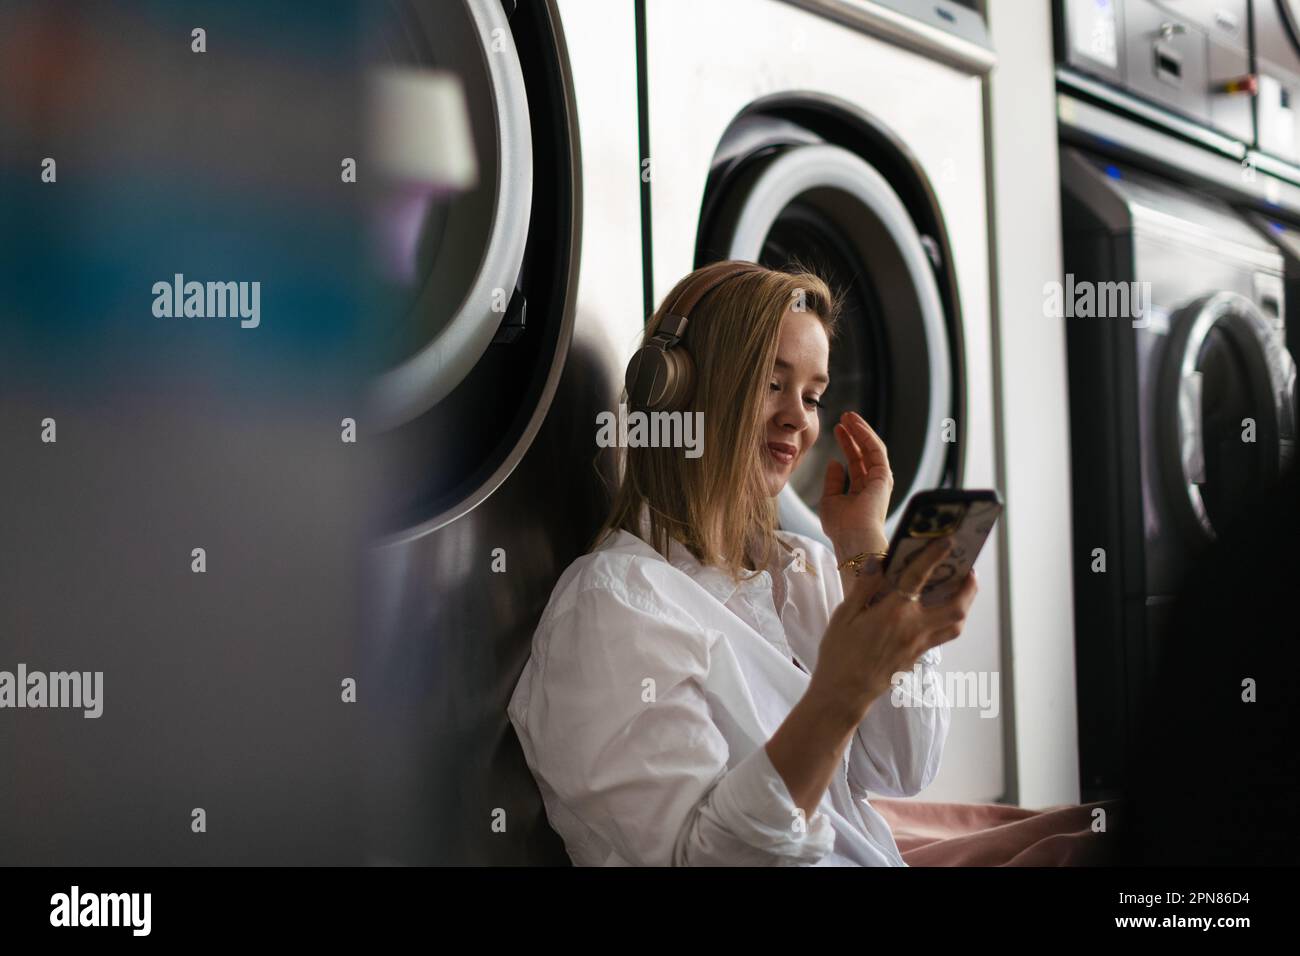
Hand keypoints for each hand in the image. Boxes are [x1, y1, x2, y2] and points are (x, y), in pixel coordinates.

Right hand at [807, 537, 977, 723]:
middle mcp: (913, 628)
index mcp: (892, 613)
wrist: (844, 693)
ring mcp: (919, 645)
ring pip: (955, 624)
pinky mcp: (918, 657)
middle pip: (956, 606)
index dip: (934, 556)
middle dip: (968, 586)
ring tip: (963, 588)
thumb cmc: (839, 653)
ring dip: (965, 604)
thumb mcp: (844, 616)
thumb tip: (877, 561)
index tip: (948, 541)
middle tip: (969, 569)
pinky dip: (949, 620)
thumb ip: (864, 587)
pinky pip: (943, 635)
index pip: (918, 578)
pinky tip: (941, 611)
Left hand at [820, 411, 893, 554]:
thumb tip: (835, 463)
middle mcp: (873, 484)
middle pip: (864, 452)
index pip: (856, 461)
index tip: (837, 429)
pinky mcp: (883, 476)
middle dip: (854, 433)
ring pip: (872, 448)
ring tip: (848, 416)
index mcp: (861, 491)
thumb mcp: (830, 500)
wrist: (853, 538)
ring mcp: (880, 480)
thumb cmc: (841, 526)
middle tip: (843, 417)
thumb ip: (833, 481)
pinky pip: (876, 449)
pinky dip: (865, 435)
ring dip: (860, 430)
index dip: (847, 444)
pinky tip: (855, 424)